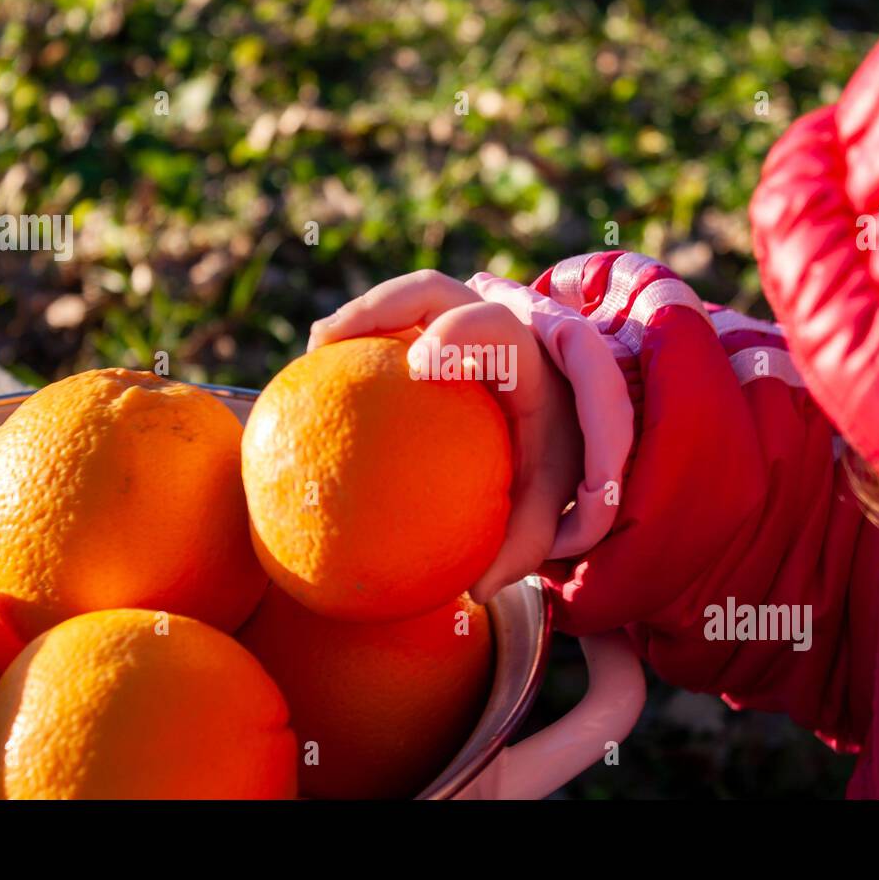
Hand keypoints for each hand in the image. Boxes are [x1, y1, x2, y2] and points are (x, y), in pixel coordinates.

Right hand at [308, 270, 582, 602]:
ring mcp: (455, 320)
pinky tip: (316, 377)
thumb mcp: (548, 505)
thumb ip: (523, 543)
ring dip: (357, 317)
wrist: (565, 427)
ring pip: (403, 300)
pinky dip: (353, 342)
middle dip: (383, 306)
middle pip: (432, 290)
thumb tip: (477, 589)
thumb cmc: (552, 468)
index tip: (418, 363)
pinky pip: (386, 327)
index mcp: (527, 358)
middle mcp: (491, 324)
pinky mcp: (428, 329)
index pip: (494, 328)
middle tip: (331, 342)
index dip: (456, 334)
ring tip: (312, 352)